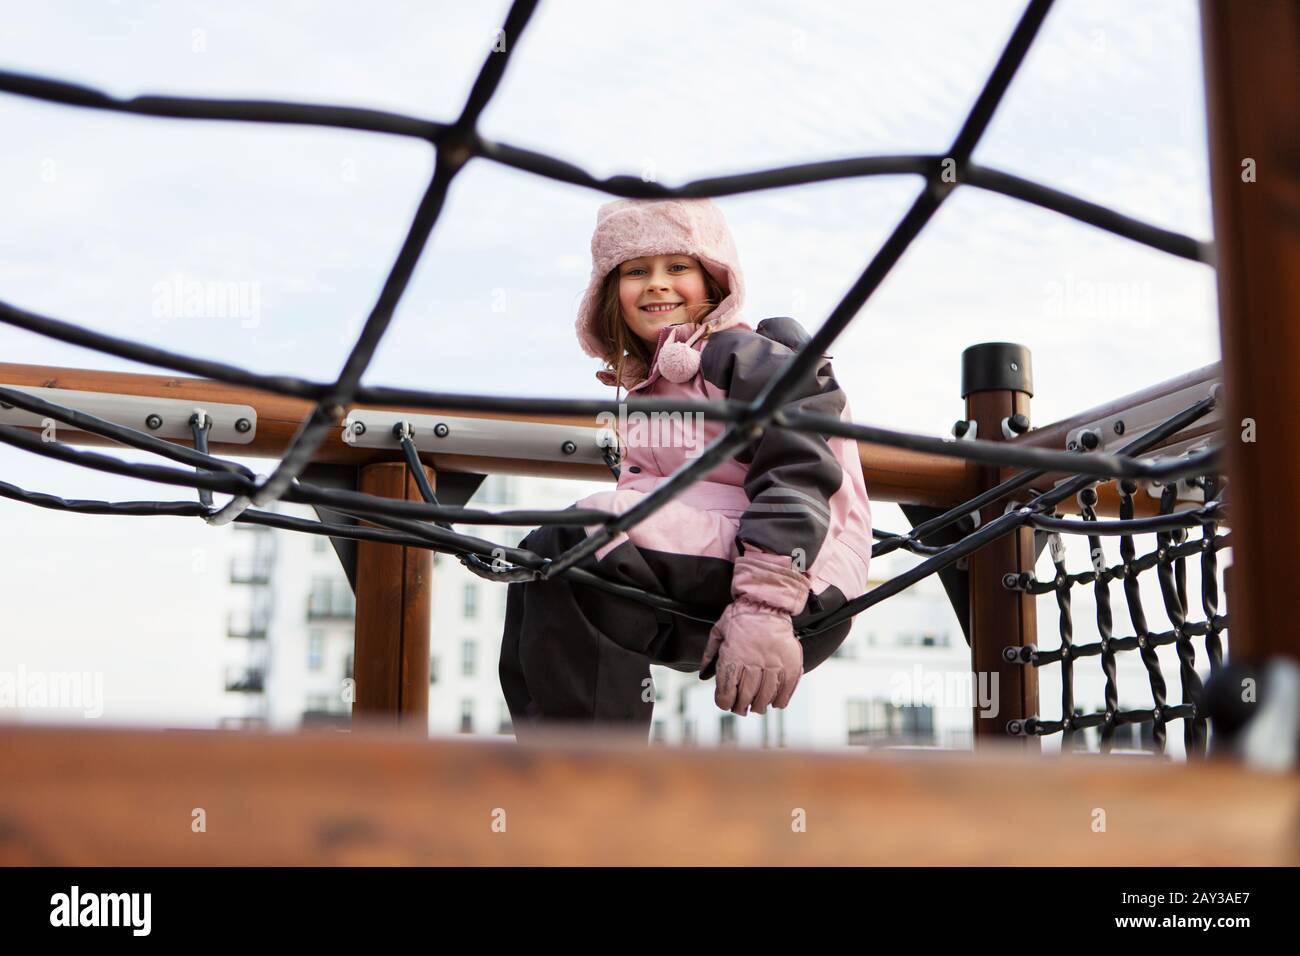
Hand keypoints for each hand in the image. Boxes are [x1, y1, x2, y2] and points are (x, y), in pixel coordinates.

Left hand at [699, 550, 810, 714]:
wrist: (767, 601)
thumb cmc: (741, 615)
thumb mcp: (719, 630)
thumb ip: (710, 653)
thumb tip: (703, 672)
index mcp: (733, 655)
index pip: (727, 689)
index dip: (725, 702)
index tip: (725, 704)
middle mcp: (753, 662)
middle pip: (746, 696)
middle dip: (741, 706)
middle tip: (741, 709)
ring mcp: (773, 663)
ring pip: (766, 695)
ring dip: (760, 705)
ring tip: (757, 707)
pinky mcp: (790, 662)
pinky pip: (786, 688)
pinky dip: (781, 699)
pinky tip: (776, 702)